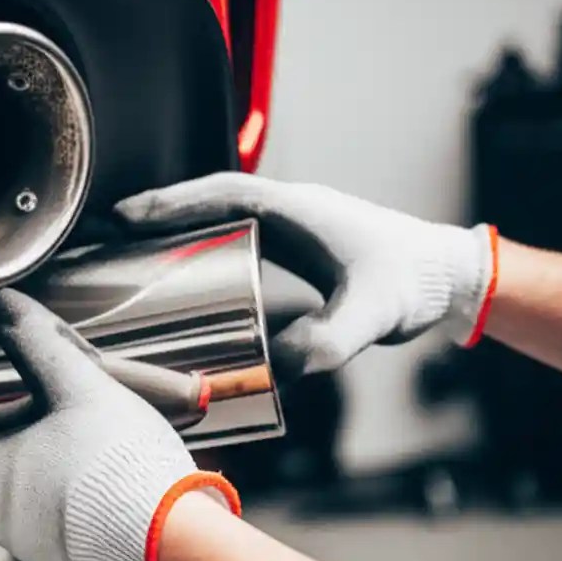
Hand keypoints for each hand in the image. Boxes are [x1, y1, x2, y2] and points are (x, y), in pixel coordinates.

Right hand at [115, 173, 495, 378]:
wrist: (448, 276)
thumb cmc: (414, 280)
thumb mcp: (372, 313)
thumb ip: (330, 340)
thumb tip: (280, 366)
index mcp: (299, 209)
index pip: (222, 194)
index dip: (171, 203)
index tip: (127, 215)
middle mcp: (291, 210)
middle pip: (210, 200)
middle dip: (160, 212)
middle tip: (113, 231)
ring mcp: (294, 226)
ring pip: (222, 216)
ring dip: (180, 226)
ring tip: (136, 247)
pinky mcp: (299, 247)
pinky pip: (239, 234)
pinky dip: (206, 243)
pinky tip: (189, 268)